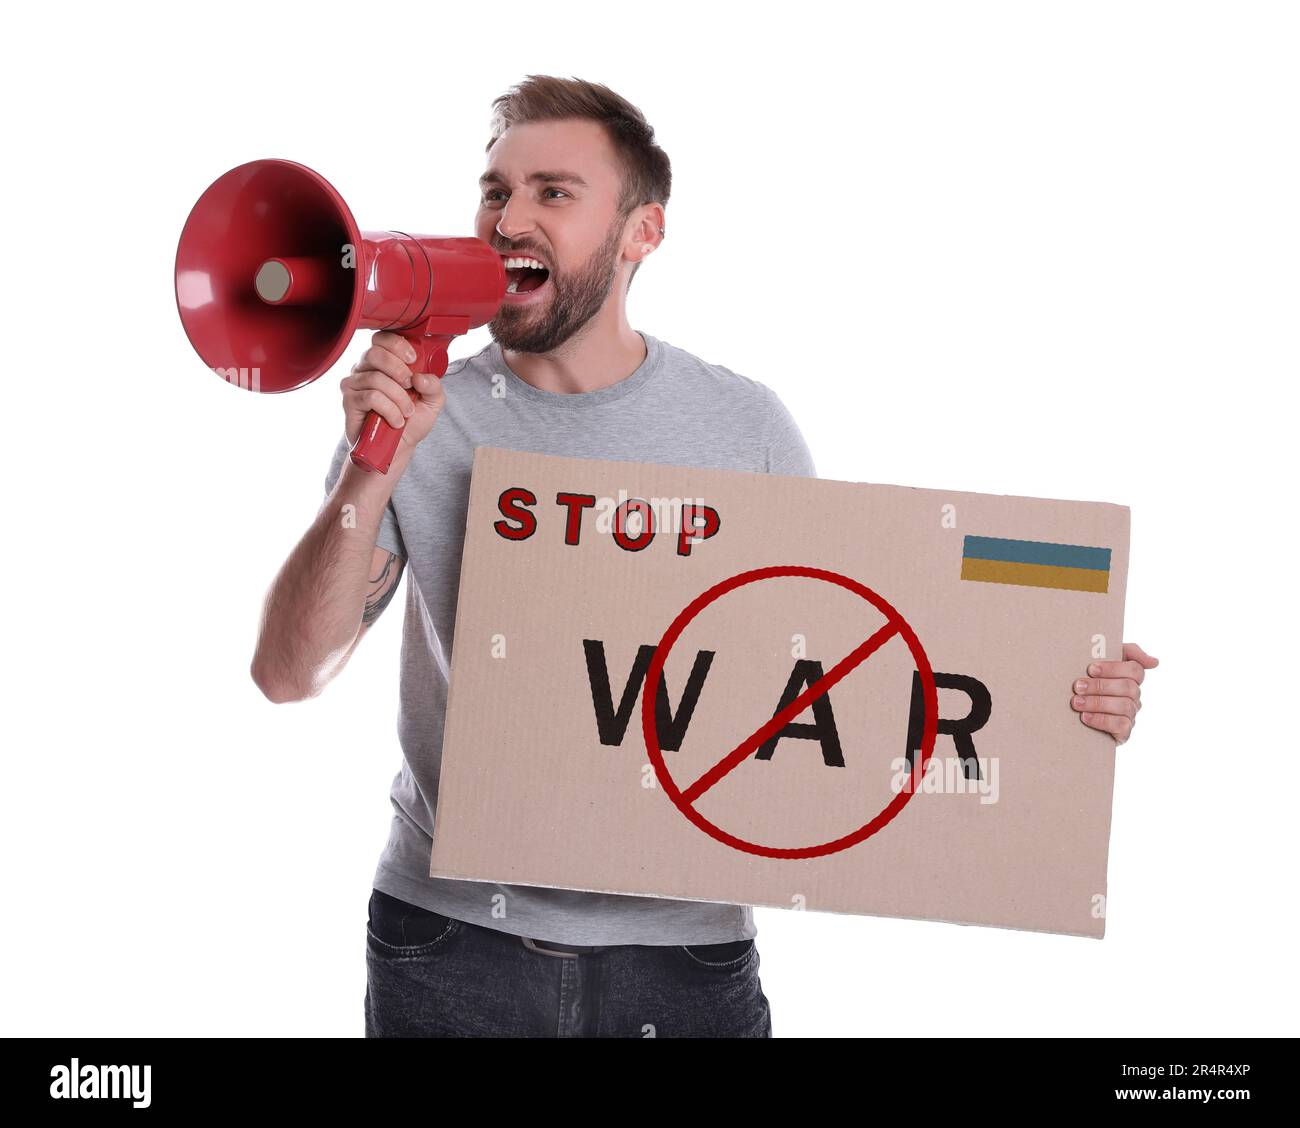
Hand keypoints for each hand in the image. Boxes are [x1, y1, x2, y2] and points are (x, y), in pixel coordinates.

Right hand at [340, 331, 445, 451]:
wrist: (397, 448)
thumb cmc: (411, 421)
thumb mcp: (433, 401)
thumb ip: (434, 385)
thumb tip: (421, 376)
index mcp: (382, 361)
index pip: (382, 338)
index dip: (398, 345)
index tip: (413, 360)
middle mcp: (364, 368)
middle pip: (375, 353)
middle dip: (399, 370)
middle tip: (411, 388)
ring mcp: (354, 383)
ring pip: (376, 378)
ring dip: (399, 398)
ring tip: (407, 413)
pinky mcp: (349, 401)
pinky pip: (370, 397)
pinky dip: (389, 409)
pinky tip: (396, 420)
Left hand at [1070, 642, 1158, 744]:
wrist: (1072, 716)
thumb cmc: (1087, 684)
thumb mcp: (1100, 665)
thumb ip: (1128, 654)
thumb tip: (1155, 662)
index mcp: (1130, 678)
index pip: (1135, 670)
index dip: (1114, 668)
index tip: (1091, 669)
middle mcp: (1134, 696)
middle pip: (1128, 687)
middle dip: (1100, 686)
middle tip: (1077, 686)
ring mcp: (1131, 714)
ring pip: (1124, 705)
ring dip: (1097, 702)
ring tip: (1076, 702)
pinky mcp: (1124, 732)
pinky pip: (1120, 725)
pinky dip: (1101, 720)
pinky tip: (1085, 717)